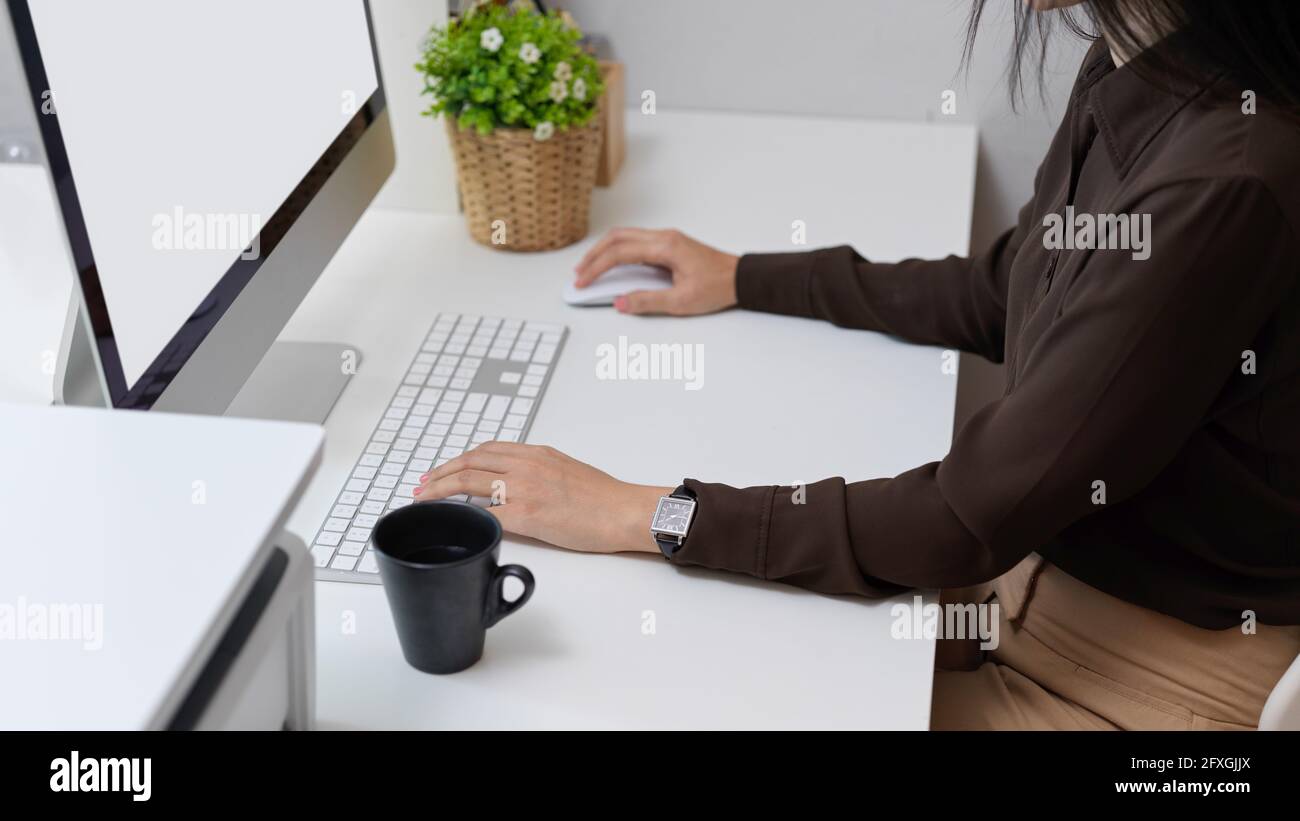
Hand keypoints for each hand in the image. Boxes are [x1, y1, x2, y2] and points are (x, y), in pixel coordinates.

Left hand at [414, 441, 670, 554]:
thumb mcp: (565, 469)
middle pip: (469, 462)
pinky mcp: (526, 514)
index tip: (443, 470)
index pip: (486, 449)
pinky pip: (484, 512)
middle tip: (423, 486)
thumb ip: (537, 470)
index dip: (459, 459)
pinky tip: (453, 521)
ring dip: (441, 491)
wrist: (622, 510)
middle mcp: (525, 465)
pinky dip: (463, 514)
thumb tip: (516, 481)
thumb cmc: (603, 497)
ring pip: (469, 482)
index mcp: (535, 453)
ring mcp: (524, 488)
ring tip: (425, 500)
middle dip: (440, 474)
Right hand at [573, 228, 739, 315]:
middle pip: (616, 238)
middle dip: (593, 255)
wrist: (739, 278)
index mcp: (665, 247)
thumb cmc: (717, 286)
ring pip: (625, 236)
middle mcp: (663, 237)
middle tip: (579, 273)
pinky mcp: (668, 245)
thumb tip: (620, 303)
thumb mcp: (681, 301)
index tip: (583, 282)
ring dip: (604, 251)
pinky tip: (612, 264)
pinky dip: (618, 251)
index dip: (596, 268)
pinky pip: (636, 242)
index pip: (619, 254)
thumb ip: (647, 301)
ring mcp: (666, 239)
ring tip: (590, 268)